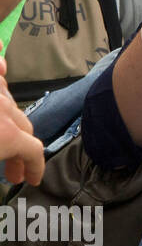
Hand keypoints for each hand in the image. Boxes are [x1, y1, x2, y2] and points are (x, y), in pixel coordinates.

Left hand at [0, 56, 43, 185]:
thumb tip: (10, 170)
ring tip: (4, 135)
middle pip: (24, 125)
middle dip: (21, 149)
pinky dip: (1, 66)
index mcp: (6, 135)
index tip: (32, 179)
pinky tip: (3, 66)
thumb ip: (4, 153)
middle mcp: (3, 108)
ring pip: (10, 99)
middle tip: (11, 169)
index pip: (34, 151)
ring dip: (11, 117)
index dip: (36, 168)